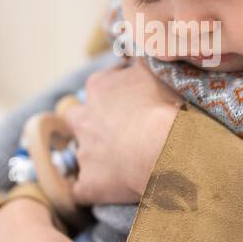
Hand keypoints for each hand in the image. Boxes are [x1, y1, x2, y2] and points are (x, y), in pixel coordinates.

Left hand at [63, 57, 181, 205]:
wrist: (166, 149)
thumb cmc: (165, 106)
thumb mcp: (155, 70)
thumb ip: (141, 59)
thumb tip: (137, 49)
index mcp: (99, 88)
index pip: (102, 85)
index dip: (118, 93)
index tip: (135, 100)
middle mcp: (84, 119)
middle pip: (75, 116)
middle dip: (87, 121)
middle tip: (114, 129)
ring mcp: (84, 154)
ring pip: (80, 154)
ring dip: (95, 156)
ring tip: (121, 163)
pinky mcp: (88, 185)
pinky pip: (81, 191)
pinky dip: (92, 190)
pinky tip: (106, 192)